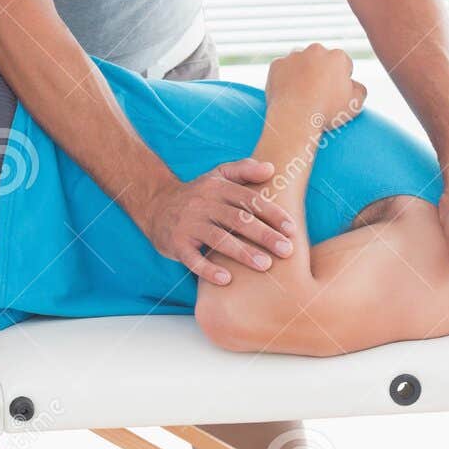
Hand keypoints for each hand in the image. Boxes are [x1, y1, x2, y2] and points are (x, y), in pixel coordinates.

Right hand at [142, 160, 297, 284]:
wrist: (156, 205)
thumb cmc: (197, 194)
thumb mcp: (218, 175)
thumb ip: (244, 169)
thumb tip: (271, 168)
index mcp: (218, 188)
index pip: (249, 200)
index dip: (272, 214)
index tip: (291, 229)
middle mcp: (204, 204)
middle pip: (238, 219)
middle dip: (264, 235)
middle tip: (287, 250)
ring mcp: (189, 224)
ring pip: (219, 239)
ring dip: (243, 252)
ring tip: (265, 265)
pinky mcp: (177, 244)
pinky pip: (192, 258)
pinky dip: (208, 269)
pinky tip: (226, 280)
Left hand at [265, 44, 367, 129]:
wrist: (294, 119)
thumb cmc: (326, 112)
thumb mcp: (356, 104)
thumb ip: (359, 89)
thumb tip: (353, 84)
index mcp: (337, 57)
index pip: (343, 64)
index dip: (341, 79)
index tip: (335, 93)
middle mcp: (315, 50)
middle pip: (321, 60)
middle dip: (321, 72)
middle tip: (319, 94)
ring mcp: (294, 56)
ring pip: (301, 62)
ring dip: (303, 73)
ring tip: (303, 95)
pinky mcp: (276, 64)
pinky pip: (283, 70)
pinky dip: (285, 79)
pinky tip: (289, 94)